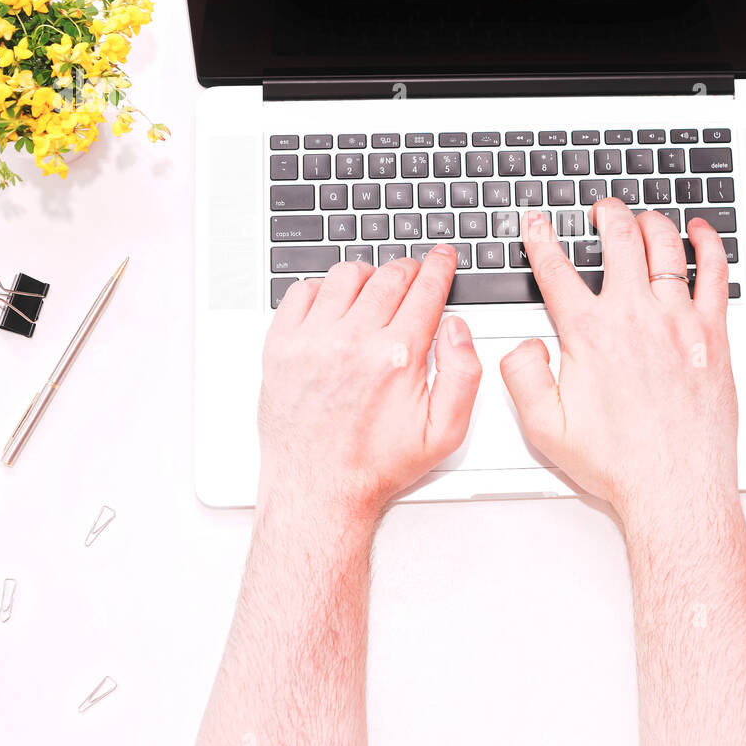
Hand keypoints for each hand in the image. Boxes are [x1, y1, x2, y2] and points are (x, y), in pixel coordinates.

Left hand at [258, 246, 481, 524]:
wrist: (318, 487)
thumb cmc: (376, 464)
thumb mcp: (445, 432)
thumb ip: (464, 374)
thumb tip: (458, 328)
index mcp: (396, 357)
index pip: (425, 291)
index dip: (438, 268)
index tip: (441, 257)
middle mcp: (353, 341)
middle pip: (389, 276)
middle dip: (408, 269)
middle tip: (413, 273)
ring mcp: (313, 340)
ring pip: (347, 276)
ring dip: (367, 275)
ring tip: (374, 289)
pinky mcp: (281, 345)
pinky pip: (302, 292)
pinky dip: (322, 289)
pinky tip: (334, 304)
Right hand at [500, 203, 736, 519]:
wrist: (675, 488)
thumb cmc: (618, 463)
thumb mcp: (544, 428)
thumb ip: (521, 377)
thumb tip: (522, 345)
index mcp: (590, 335)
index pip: (556, 269)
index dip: (541, 238)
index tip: (538, 222)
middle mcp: (635, 317)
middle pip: (619, 238)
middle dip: (605, 214)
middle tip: (599, 211)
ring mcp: (679, 321)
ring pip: (666, 246)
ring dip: (650, 222)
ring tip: (641, 219)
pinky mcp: (713, 334)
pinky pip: (715, 273)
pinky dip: (708, 244)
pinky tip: (701, 233)